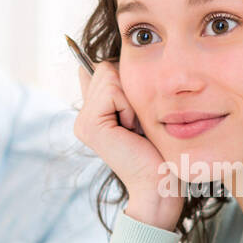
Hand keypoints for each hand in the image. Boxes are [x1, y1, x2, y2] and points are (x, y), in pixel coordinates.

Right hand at [74, 62, 183, 230]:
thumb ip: (123, 89)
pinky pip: (111, 87)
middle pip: (104, 67)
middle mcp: (82, 116)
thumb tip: (111, 60)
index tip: (134, 112)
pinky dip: (129, 105)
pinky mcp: (89, 125)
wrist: (160, 182)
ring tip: (135, 127)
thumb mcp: (141, 111)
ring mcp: (82, 122)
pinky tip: (131, 130)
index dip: (123, 81)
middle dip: (130, 89)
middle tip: (137, 122)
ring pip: (108, 74)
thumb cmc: (159, 149)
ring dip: (131, 98)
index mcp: (92, 112)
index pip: (98, 69)